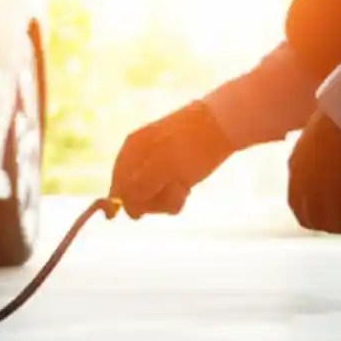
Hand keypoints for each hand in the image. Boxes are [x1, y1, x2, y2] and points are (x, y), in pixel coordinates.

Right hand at [109, 102, 235, 219]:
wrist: (223, 125)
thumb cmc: (191, 147)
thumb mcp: (163, 169)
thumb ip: (141, 188)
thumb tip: (127, 210)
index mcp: (131, 150)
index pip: (118, 184)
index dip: (121, 202)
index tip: (132, 215)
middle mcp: (140, 156)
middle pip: (133, 191)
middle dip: (151, 200)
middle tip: (170, 192)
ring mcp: (156, 162)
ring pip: (151, 193)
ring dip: (165, 197)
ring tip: (183, 188)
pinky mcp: (172, 167)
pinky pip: (165, 188)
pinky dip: (175, 192)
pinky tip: (186, 186)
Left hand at [287, 112, 340, 233]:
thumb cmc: (340, 120)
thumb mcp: (319, 143)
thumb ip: (317, 161)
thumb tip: (328, 172)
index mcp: (296, 167)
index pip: (297, 203)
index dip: (314, 213)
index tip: (332, 211)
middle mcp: (301, 182)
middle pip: (308, 218)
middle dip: (329, 224)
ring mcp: (318, 187)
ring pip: (326, 222)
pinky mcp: (337, 190)